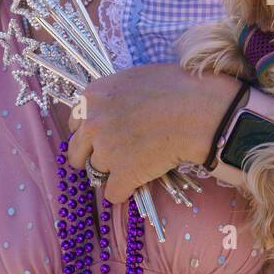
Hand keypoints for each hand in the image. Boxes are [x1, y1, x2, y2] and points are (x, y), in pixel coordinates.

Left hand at [66, 63, 240, 205]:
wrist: (199, 111)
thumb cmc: (176, 88)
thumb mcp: (134, 78)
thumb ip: (113, 96)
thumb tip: (110, 110)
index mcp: (92, 97)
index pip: (75, 124)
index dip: (91, 132)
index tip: (107, 135)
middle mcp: (92, 123)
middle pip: (76, 153)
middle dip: (93, 155)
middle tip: (116, 155)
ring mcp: (105, 150)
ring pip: (97, 172)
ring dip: (114, 171)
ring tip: (138, 162)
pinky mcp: (122, 174)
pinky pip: (113, 194)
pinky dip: (125, 191)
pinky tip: (140, 180)